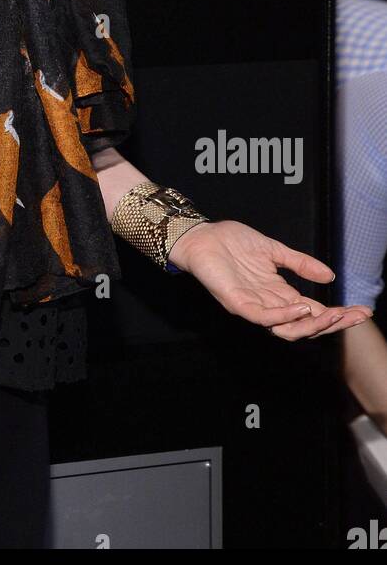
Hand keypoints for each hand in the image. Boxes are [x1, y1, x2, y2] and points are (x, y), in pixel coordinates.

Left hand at [167, 220, 373, 339]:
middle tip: (354, 316)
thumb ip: (300, 263)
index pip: (313, 312)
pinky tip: (301, 307)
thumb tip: (330, 277)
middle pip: (306, 326)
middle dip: (333, 324)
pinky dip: (284, 315)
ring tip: (332, 314)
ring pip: (287, 329)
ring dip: (312, 325)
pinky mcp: (237, 303)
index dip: (338, 314)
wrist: (202, 235)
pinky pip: (263, 318)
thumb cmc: (232, 242)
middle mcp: (268, 305)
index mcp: (279, 294)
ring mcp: (253, 306)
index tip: (362, 310)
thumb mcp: (274, 250)